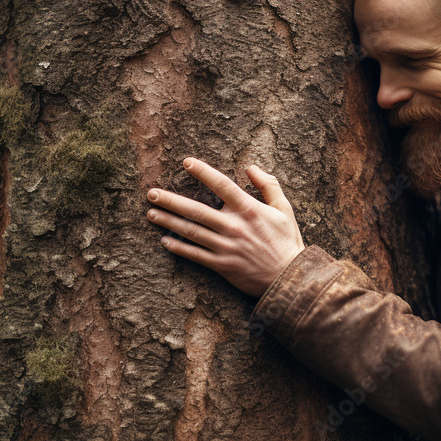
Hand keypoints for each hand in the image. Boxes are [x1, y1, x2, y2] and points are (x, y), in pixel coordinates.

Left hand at [145, 157, 305, 297]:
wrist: (289, 278)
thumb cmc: (287, 241)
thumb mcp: (285, 209)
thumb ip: (269, 185)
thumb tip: (250, 167)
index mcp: (250, 209)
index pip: (222, 185)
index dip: (203, 172)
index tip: (186, 162)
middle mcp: (234, 226)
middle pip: (196, 210)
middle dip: (171, 200)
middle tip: (151, 193)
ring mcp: (226, 246)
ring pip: (191, 231)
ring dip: (168, 222)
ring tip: (150, 213)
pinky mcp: (222, 265)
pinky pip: (195, 255)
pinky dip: (178, 247)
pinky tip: (164, 240)